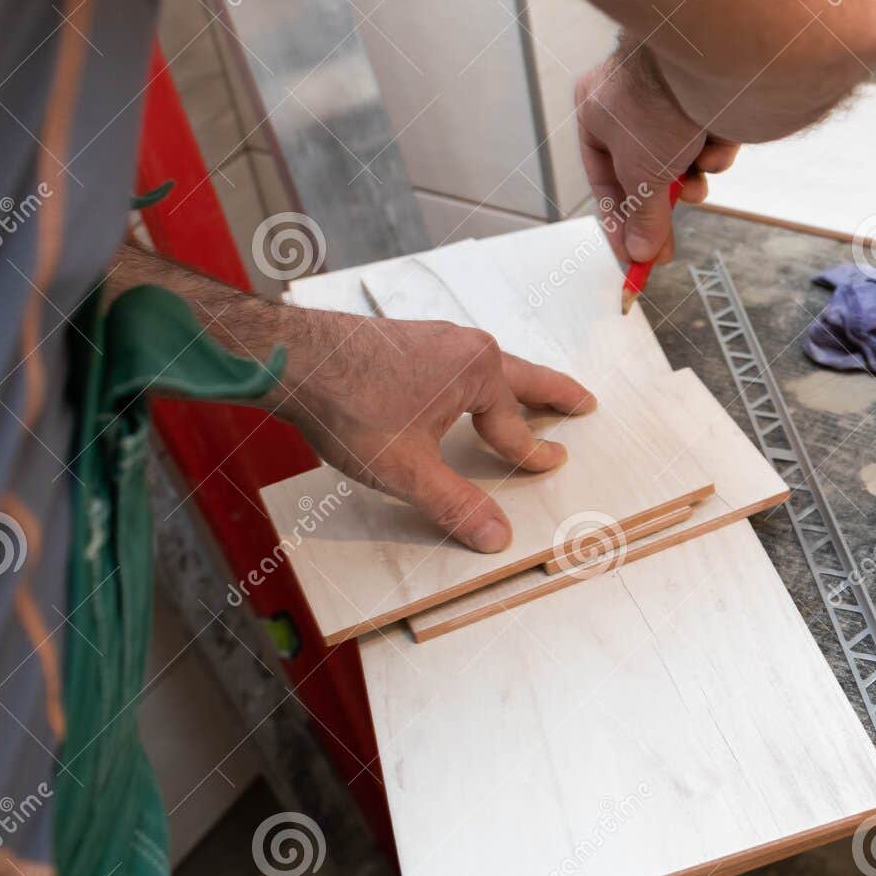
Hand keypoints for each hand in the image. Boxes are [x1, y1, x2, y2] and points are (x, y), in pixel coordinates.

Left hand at [274, 311, 594, 551]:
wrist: (292, 358)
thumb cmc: (350, 405)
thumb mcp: (408, 469)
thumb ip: (455, 504)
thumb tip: (497, 537)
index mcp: (478, 371)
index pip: (514, 427)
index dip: (533, 455)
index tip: (556, 465)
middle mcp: (465, 347)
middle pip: (521, 377)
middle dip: (553, 393)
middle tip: (584, 402)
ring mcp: (435, 339)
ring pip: (489, 368)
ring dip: (514, 384)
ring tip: (529, 396)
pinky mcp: (407, 341)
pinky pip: (459, 363)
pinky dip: (477, 379)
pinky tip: (462, 390)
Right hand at [575, 44, 739, 264]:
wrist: (711, 57)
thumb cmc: (656, 99)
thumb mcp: (641, 174)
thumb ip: (642, 217)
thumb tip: (641, 250)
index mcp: (595, 109)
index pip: (602, 179)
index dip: (617, 223)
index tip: (629, 257)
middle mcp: (632, 99)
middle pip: (645, 171)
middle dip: (660, 206)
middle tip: (665, 247)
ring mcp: (673, 96)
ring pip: (682, 157)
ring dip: (690, 178)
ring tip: (695, 182)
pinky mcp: (710, 97)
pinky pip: (710, 138)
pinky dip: (715, 151)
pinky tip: (716, 144)